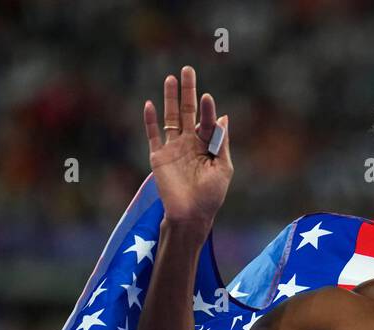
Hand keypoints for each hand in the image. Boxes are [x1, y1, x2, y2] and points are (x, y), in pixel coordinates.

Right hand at [144, 64, 232, 226]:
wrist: (191, 215)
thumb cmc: (211, 195)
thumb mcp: (223, 168)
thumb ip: (222, 142)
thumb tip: (223, 117)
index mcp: (207, 145)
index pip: (207, 121)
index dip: (207, 110)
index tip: (207, 98)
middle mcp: (189, 143)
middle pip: (187, 111)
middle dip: (188, 91)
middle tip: (188, 69)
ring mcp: (173, 148)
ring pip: (170, 117)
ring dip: (170, 98)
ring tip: (171, 78)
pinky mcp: (159, 157)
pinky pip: (153, 135)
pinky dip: (151, 120)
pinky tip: (150, 104)